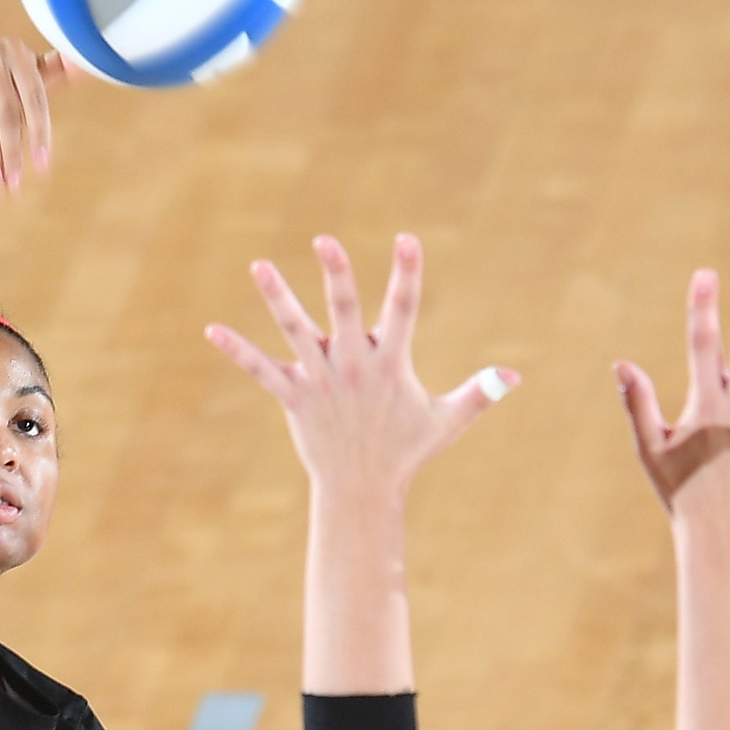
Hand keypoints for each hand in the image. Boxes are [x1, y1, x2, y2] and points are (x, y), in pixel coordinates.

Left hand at [205, 234, 517, 498]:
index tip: (408, 239)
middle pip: (344, 311)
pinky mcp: (293, 398)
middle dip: (336, 275)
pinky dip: (238, 351)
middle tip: (325, 240)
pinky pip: (261, 370)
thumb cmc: (406, 451)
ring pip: (295, 331)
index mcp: (390, 364)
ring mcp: (320, 381)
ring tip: (258, 265)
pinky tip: (212, 330)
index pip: (403, 309)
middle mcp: (353, 366)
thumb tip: (517, 375)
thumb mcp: (447, 422)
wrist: (362, 490)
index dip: (407, 274)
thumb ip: (479, 393)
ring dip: (276, 298)